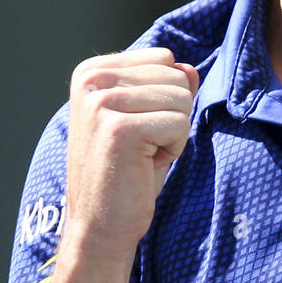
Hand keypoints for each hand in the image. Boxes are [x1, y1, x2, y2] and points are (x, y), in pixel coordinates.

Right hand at [61, 48, 198, 265]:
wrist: (100, 224)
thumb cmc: (126, 173)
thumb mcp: (148, 120)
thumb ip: (167, 88)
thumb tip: (190, 68)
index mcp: (91, 71)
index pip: (164, 58)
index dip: (164, 98)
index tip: (137, 128)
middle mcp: (91, 80)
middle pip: (176, 76)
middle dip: (172, 115)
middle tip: (141, 147)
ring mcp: (102, 102)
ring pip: (182, 98)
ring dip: (173, 134)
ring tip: (142, 156)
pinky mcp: (119, 128)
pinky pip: (181, 123)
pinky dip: (174, 149)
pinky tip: (144, 166)